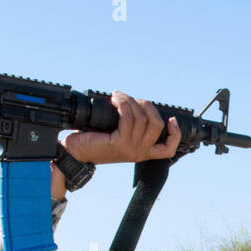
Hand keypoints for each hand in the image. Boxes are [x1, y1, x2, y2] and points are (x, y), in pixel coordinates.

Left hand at [60, 91, 181, 166]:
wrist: (75, 153)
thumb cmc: (93, 141)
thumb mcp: (118, 134)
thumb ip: (131, 126)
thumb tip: (137, 103)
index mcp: (142, 152)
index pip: (168, 149)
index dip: (175, 134)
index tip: (172, 119)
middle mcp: (140, 153)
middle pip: (157, 124)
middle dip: (146, 105)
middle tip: (130, 99)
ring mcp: (131, 149)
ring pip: (142, 118)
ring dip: (129, 101)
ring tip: (117, 96)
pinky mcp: (120, 143)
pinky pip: (128, 117)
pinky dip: (122, 103)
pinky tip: (114, 100)